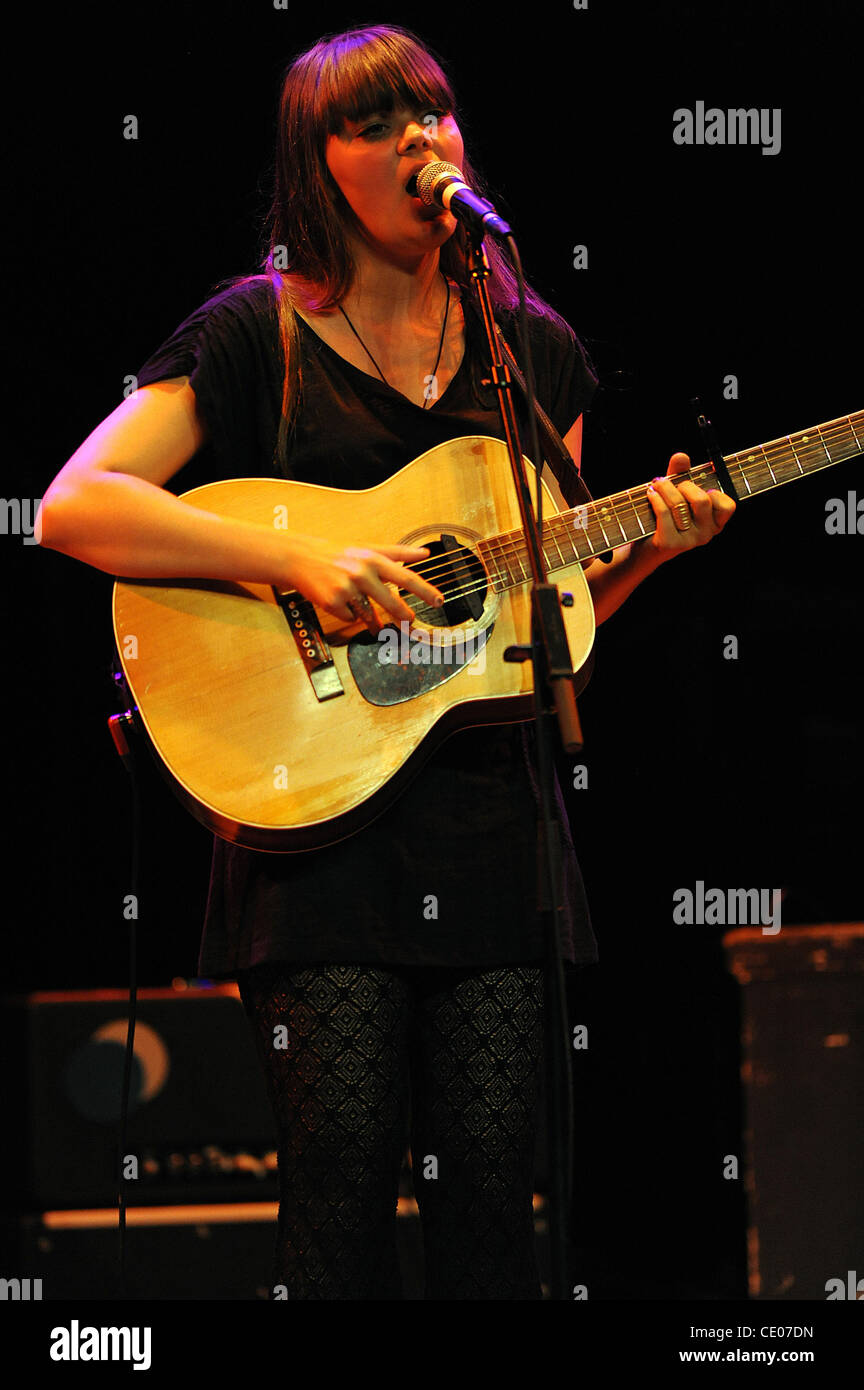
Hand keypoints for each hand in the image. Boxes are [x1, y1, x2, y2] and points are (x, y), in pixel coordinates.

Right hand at [281, 538, 443, 629]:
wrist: (300, 558)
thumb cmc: (336, 553)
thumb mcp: (367, 548)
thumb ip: (397, 552)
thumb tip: (423, 553)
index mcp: (372, 559)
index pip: (405, 577)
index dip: (424, 591)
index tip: (439, 601)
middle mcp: (361, 573)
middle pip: (390, 602)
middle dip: (403, 616)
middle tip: (411, 623)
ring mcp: (346, 589)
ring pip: (370, 615)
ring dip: (375, 623)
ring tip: (378, 627)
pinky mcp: (333, 602)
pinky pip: (350, 618)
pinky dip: (350, 615)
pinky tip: (342, 603)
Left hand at [645, 453, 735, 564]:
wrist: (643, 549)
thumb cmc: (663, 519)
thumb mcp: (676, 493)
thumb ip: (681, 474)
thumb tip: (681, 456)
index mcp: (715, 523)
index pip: (728, 506)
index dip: (714, 492)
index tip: (699, 488)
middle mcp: (706, 534)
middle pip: (701, 500)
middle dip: (683, 485)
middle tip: (669, 484)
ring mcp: (689, 541)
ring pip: (680, 504)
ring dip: (664, 488)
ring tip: (655, 485)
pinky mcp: (670, 544)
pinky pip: (664, 512)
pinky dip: (655, 498)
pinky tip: (649, 494)